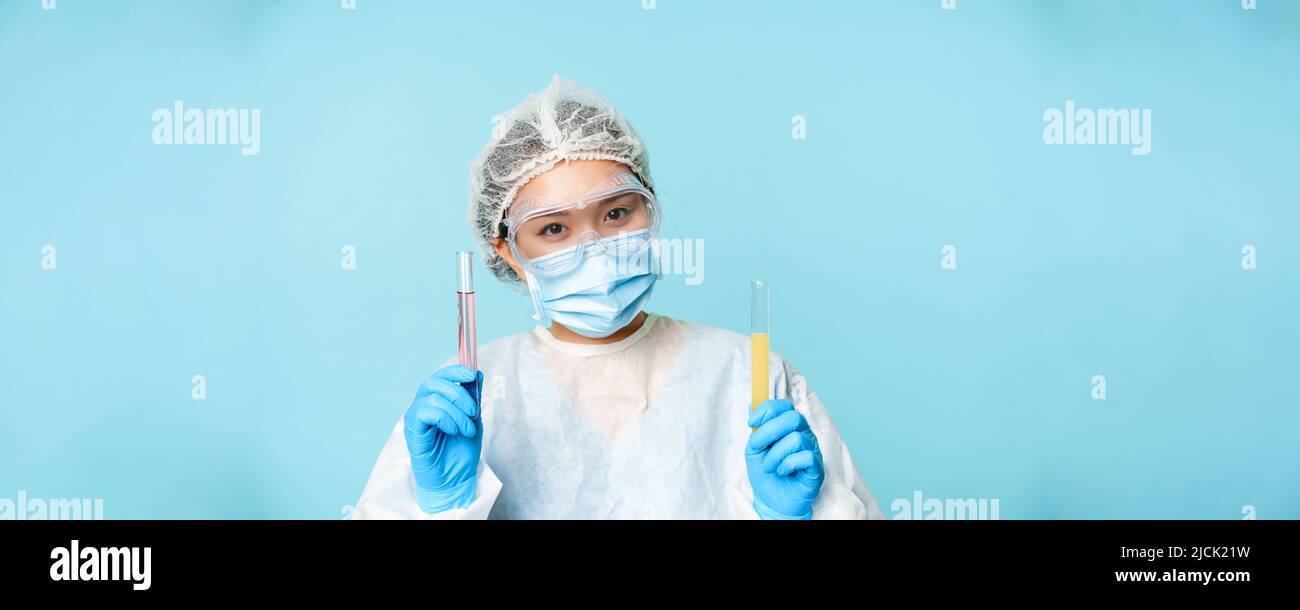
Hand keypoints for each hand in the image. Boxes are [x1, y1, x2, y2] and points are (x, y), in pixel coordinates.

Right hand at [404, 365, 482, 513]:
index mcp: (435, 401)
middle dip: (458, 393)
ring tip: (467, 429)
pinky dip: (444, 419)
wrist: (456, 479)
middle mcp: (422, 406)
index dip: (455, 370)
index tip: (472, 374)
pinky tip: (453, 431)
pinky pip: (424, 413)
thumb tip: (477, 373)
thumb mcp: (474, 419)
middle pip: (433, 382)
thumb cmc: (461, 451)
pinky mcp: (413, 432)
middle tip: (474, 411)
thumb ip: (473, 397)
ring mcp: (415, 419)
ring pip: (432, 398)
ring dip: (456, 412)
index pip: (440, 376)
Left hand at [745, 399, 823, 519]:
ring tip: (769, 467)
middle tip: (757, 447)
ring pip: (796, 439)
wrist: (772, 500)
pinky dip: (787, 464)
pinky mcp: (817, 468)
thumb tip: (751, 405)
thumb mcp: (754, 450)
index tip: (751, 423)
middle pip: (793, 417)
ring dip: (775, 455)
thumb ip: (756, 429)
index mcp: (789, 427)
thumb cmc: (766, 474)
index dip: (767, 410)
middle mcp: (804, 434)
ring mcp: (812, 450)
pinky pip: (806, 457)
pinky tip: (782, 471)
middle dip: (769, 431)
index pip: (784, 406)